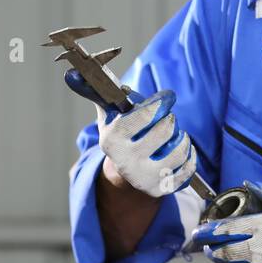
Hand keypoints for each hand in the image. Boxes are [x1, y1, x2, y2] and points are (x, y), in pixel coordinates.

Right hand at [64, 69, 195, 197]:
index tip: (167, 97)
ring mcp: (144, 178)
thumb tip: (71, 74)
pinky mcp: (161, 189)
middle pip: (165, 130)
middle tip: (166, 118)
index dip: (159, 103)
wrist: (125, 174)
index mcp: (112, 140)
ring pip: (179, 149)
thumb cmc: (121, 134)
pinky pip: (188, 167)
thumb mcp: (107, 114)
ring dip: (182, 137)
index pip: (143, 116)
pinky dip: (190, 156)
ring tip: (176, 134)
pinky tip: (182, 150)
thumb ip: (95, 92)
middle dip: (170, 120)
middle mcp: (126, 162)